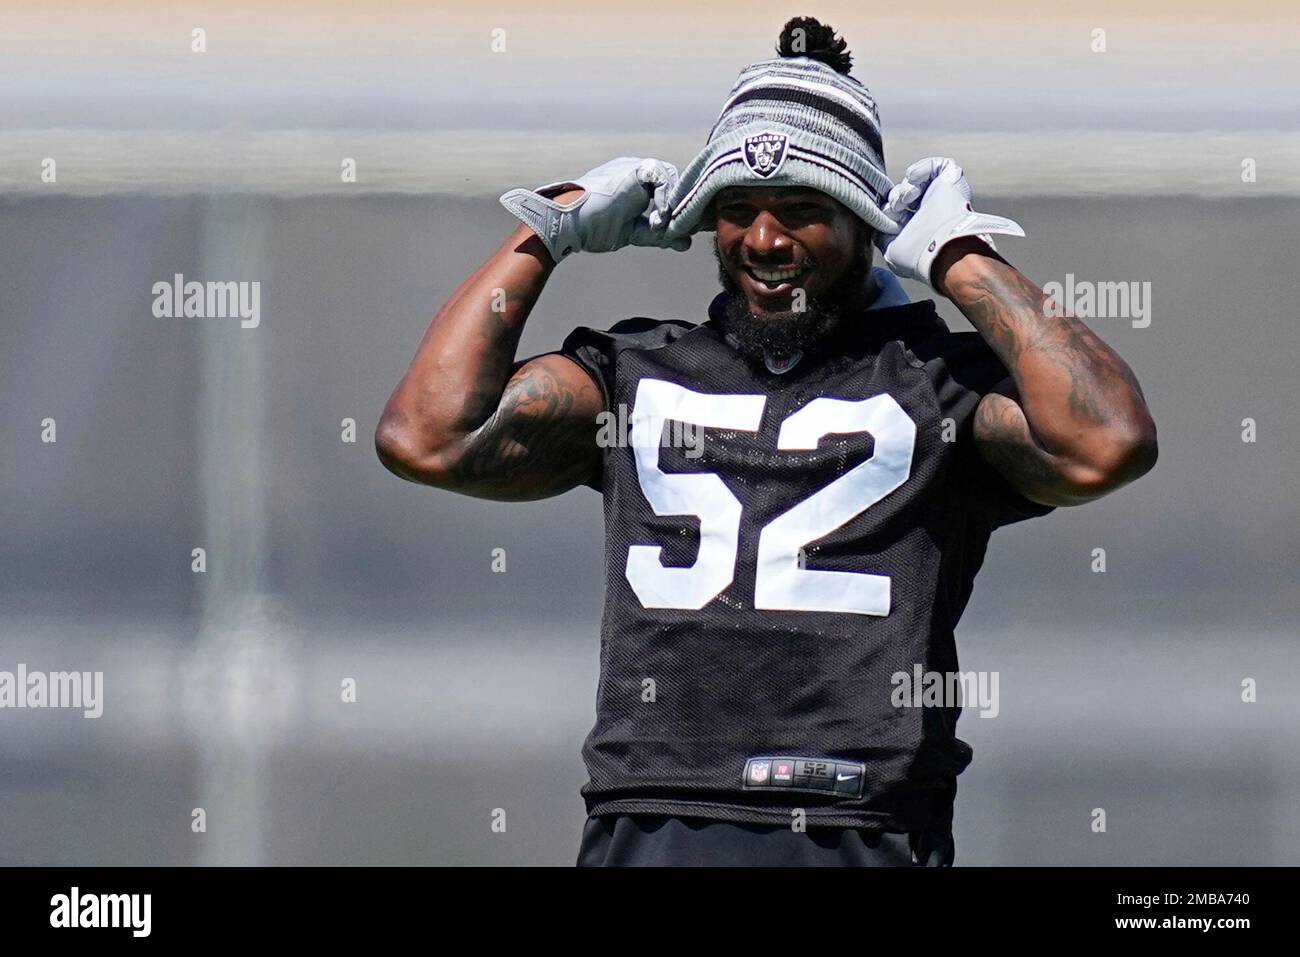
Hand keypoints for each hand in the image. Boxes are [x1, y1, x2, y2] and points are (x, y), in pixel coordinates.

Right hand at [499, 157, 689, 264]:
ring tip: (660, 226)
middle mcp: (637, 174)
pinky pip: (662, 178)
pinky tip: (657, 218)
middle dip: (678, 207)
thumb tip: (686, 243)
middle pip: (673, 184)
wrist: (569, 222)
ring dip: (671, 206)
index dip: (674, 212)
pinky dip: (665, 199)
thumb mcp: (632, 233)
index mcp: (634, 186)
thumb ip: (658, 235)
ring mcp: (635, 170)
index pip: (667, 193)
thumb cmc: (592, 227)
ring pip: (671, 180)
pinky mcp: (635, 170)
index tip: (674, 233)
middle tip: (673, 230)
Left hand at [875, 157, 1023, 287]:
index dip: (887, 208)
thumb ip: (881, 236)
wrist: (942, 247)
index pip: (895, 208)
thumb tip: (876, 224)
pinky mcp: (951, 181)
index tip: (887, 216)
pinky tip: (913, 180)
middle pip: (902, 192)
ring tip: (906, 199)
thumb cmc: (918, 255)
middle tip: (896, 207)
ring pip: (915, 180)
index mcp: (915, 227)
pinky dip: (921, 169)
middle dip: (895, 197)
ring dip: (906, 187)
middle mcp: (928, 211)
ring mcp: (940, 195)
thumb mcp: (891, 251)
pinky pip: (937, 165)